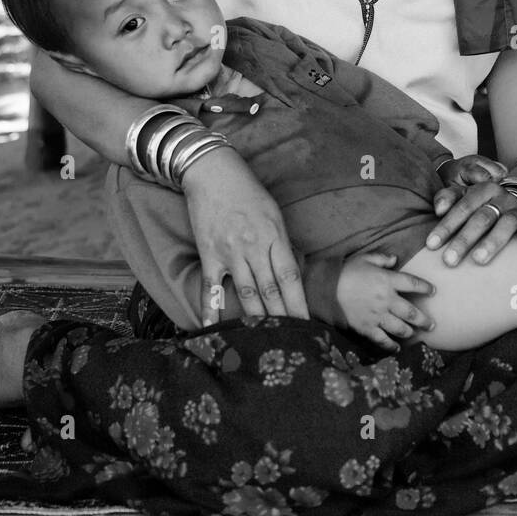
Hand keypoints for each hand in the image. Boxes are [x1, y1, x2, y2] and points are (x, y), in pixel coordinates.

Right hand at [183, 147, 308, 326]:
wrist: (212, 172)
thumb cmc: (248, 191)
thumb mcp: (274, 213)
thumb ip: (281, 243)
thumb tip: (288, 272)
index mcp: (274, 236)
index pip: (290, 278)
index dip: (299, 304)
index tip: (307, 325)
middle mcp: (254, 247)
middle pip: (271, 291)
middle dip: (282, 318)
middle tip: (291, 342)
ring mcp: (230, 253)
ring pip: (246, 293)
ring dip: (256, 320)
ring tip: (264, 343)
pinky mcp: (209, 255)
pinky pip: (211, 288)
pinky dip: (211, 310)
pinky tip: (213, 329)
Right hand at [336, 253, 434, 351]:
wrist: (327, 289)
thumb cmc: (346, 271)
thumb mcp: (365, 258)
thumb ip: (382, 259)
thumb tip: (395, 259)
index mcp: (387, 280)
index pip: (413, 284)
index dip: (425, 287)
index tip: (433, 291)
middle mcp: (386, 300)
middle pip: (412, 313)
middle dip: (424, 320)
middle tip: (431, 325)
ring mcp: (377, 316)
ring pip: (401, 328)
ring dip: (410, 332)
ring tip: (414, 334)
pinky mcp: (367, 328)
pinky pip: (383, 340)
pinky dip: (391, 346)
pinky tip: (396, 348)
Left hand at [428, 162, 516, 265]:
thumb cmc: (483, 205)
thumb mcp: (465, 197)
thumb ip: (448, 198)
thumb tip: (437, 208)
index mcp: (480, 190)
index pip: (461, 207)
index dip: (445, 226)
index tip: (431, 245)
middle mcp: (500, 197)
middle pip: (481, 218)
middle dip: (464, 239)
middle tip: (449, 260)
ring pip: (506, 223)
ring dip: (492, 241)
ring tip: (478, 259)